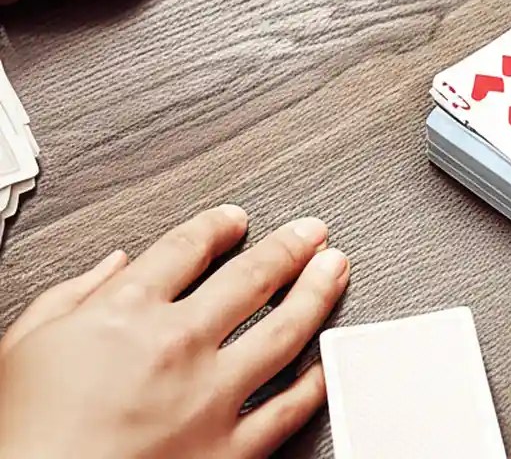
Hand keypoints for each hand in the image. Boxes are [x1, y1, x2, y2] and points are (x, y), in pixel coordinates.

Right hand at [0, 205, 349, 458]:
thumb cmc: (20, 437)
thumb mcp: (21, 349)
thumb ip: (71, 298)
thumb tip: (111, 266)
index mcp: (124, 314)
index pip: (185, 249)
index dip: (216, 227)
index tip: (234, 220)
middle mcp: (177, 346)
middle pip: (250, 278)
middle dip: (288, 247)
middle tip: (311, 233)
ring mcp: (210, 397)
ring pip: (285, 330)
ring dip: (317, 292)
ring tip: (334, 269)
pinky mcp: (230, 449)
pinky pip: (288, 409)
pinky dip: (315, 382)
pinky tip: (326, 361)